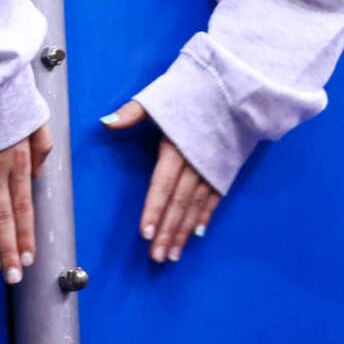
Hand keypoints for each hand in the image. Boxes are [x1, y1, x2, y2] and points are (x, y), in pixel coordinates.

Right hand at [0, 123, 51, 283]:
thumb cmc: (8, 95)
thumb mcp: (37, 117)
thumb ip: (42, 149)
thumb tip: (36, 177)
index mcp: (20, 160)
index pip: (24, 207)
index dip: (26, 235)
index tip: (28, 258)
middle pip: (3, 217)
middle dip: (7, 249)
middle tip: (11, 276)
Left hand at [100, 99, 221, 263]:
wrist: (238, 87)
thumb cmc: (194, 88)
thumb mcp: (160, 96)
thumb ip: (132, 112)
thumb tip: (105, 122)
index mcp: (176, 148)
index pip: (162, 186)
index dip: (154, 210)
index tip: (145, 234)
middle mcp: (196, 163)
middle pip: (179, 203)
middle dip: (167, 230)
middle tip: (158, 257)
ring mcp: (213, 168)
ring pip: (196, 206)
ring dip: (184, 231)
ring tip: (174, 254)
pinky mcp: (226, 168)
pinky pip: (214, 198)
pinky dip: (205, 216)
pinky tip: (197, 233)